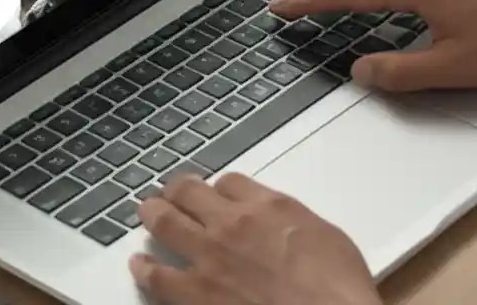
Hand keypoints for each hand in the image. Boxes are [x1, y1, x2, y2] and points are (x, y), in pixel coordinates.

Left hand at [131, 173, 379, 304]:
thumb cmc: (337, 288)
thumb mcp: (326, 237)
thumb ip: (295, 223)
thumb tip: (285, 227)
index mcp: (269, 206)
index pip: (230, 182)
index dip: (220, 187)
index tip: (217, 193)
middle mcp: (233, 223)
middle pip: (190, 192)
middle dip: (178, 189)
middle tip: (170, 191)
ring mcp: (210, 257)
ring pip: (167, 221)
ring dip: (153, 212)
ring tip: (146, 209)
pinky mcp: (195, 294)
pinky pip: (157, 276)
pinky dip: (144, 267)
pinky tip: (139, 263)